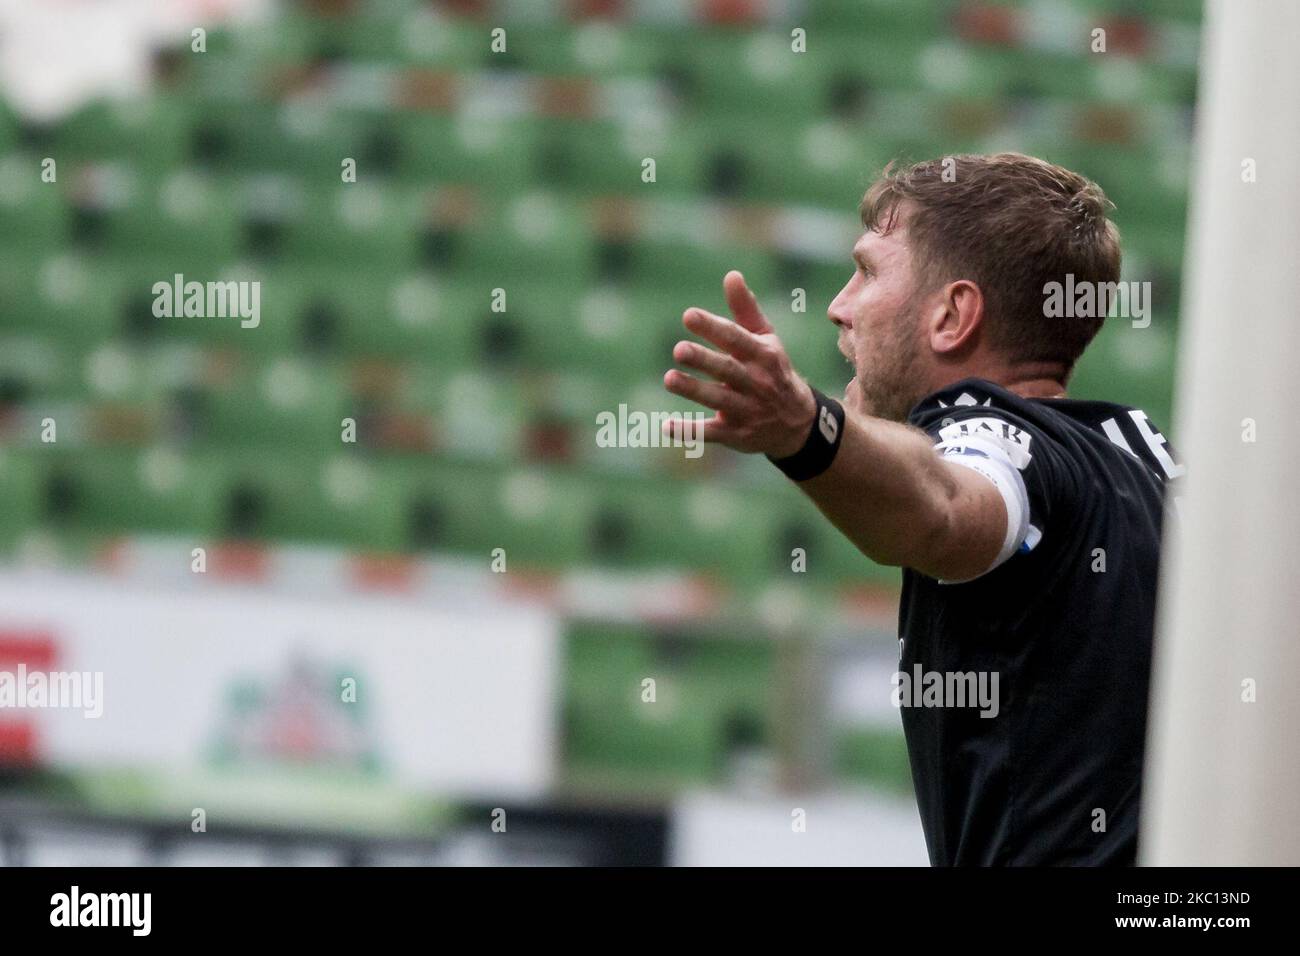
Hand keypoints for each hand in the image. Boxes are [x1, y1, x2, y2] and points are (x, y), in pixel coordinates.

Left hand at [662, 271, 816, 457]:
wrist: (798, 423)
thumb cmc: (773, 371)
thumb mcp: (766, 339)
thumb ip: (745, 310)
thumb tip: (731, 275)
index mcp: (762, 356)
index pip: (736, 339)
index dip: (713, 328)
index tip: (689, 316)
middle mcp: (756, 383)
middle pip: (727, 370)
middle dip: (704, 360)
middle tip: (678, 350)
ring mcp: (746, 411)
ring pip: (718, 400)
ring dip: (694, 390)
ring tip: (669, 380)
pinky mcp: (736, 434)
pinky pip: (711, 433)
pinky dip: (690, 431)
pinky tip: (666, 426)